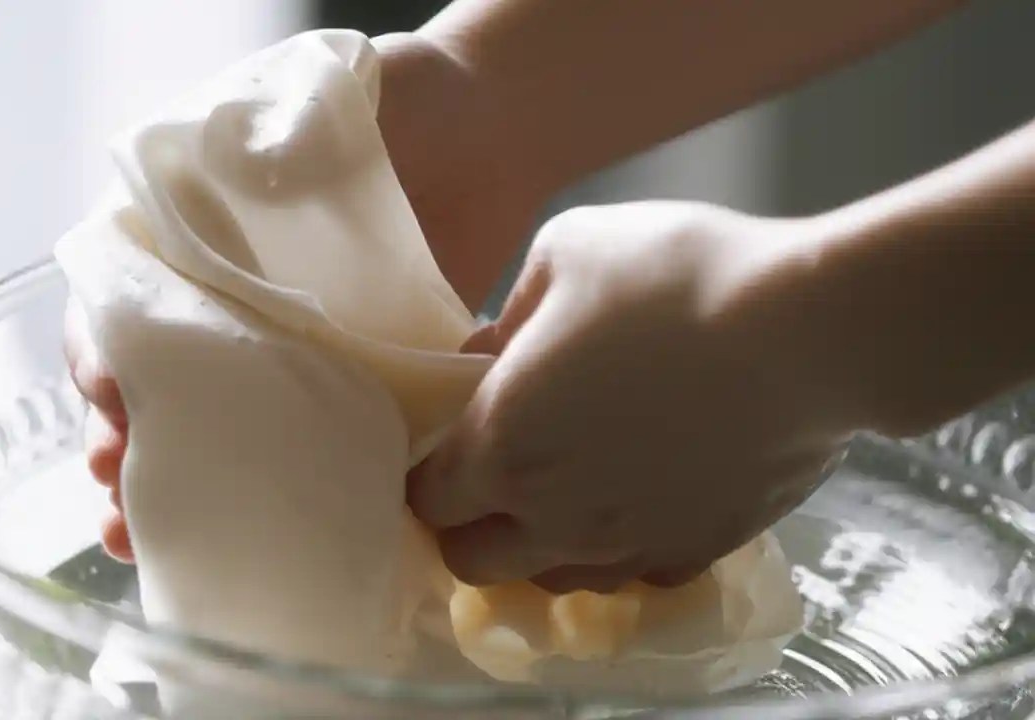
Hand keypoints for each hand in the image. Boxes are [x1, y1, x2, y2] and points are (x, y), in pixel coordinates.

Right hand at [65, 32, 543, 561]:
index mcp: (192, 237)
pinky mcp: (349, 386)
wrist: (486, 131)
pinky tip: (246, 537)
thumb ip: (257, 148)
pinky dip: (272, 493)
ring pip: (208, 429)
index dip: (98, 347)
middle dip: (120, 440)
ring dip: (169, 486)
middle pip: (148, 383)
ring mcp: (285, 352)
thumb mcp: (310, 108)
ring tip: (134, 535)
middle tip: (115, 482)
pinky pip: (302, 446)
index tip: (107, 385)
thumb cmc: (392, 102)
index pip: (116, 303)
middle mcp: (226, 302)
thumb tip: (216, 196)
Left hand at [408, 202, 849, 592]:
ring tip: (568, 489)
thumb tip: (488, 355)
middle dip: (469, 526)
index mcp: (502, 446)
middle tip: (494, 476)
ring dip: (540, 545)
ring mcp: (628, 546)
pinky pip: (636, 574)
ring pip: (552, 579)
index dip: (425, 476)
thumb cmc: (674, 279)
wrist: (807, 332)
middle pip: (474, 562)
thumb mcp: (567, 253)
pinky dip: (622, 549)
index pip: (427, 499)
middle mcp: (554, 516)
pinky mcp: (697, 552)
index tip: (443, 447)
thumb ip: (509, 314)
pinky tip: (642, 497)